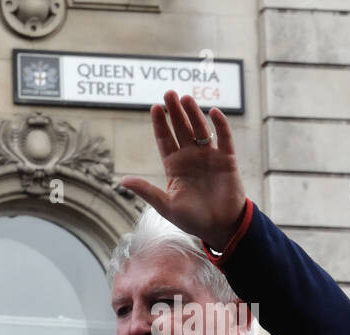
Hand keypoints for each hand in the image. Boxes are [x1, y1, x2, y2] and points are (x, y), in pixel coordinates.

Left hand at [119, 90, 247, 251]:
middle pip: (181, 129)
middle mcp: (190, 158)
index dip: (160, 124)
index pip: (165, 140)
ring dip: (194, 114)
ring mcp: (209, 157)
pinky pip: (224, 138)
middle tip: (169, 93)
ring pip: (200, 130)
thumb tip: (121, 181)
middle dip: (175, 112)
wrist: (219, 227)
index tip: (155, 107)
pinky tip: (213, 112)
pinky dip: (220, 125)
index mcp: (174, 167)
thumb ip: (146, 190)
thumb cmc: (191, 219)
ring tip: (186, 98)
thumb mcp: (165, 205)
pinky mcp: (227, 160)